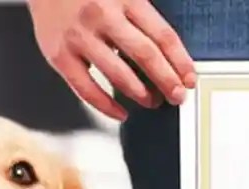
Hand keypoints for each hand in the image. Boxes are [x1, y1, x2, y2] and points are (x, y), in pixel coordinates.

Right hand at [27, 0, 196, 120]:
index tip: (188, 78)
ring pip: (119, 74)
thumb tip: (166, 52)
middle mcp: (103, 16)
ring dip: (140, 94)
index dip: (180, 61)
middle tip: (176, 96)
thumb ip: (140, 15)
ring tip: (151, 101)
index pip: (162, 35)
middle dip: (166, 81)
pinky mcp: (59, 55)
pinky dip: (106, 106)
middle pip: (146, 55)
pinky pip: (86, 89)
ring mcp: (80, 37)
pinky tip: (120, 112)